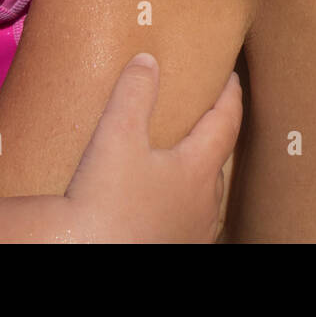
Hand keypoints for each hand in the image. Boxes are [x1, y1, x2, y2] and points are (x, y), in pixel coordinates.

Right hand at [63, 52, 242, 242]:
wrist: (84, 255)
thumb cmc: (105, 203)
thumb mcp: (116, 137)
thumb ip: (134, 94)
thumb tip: (148, 61)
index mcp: (198, 171)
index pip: (226, 123)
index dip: (230, 96)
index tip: (231, 77)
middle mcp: (204, 205)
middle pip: (216, 160)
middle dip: (211, 134)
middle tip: (201, 114)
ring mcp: (192, 234)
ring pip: (202, 194)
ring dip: (195, 171)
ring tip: (178, 156)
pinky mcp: (175, 249)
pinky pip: (186, 219)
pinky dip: (179, 200)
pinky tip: (158, 199)